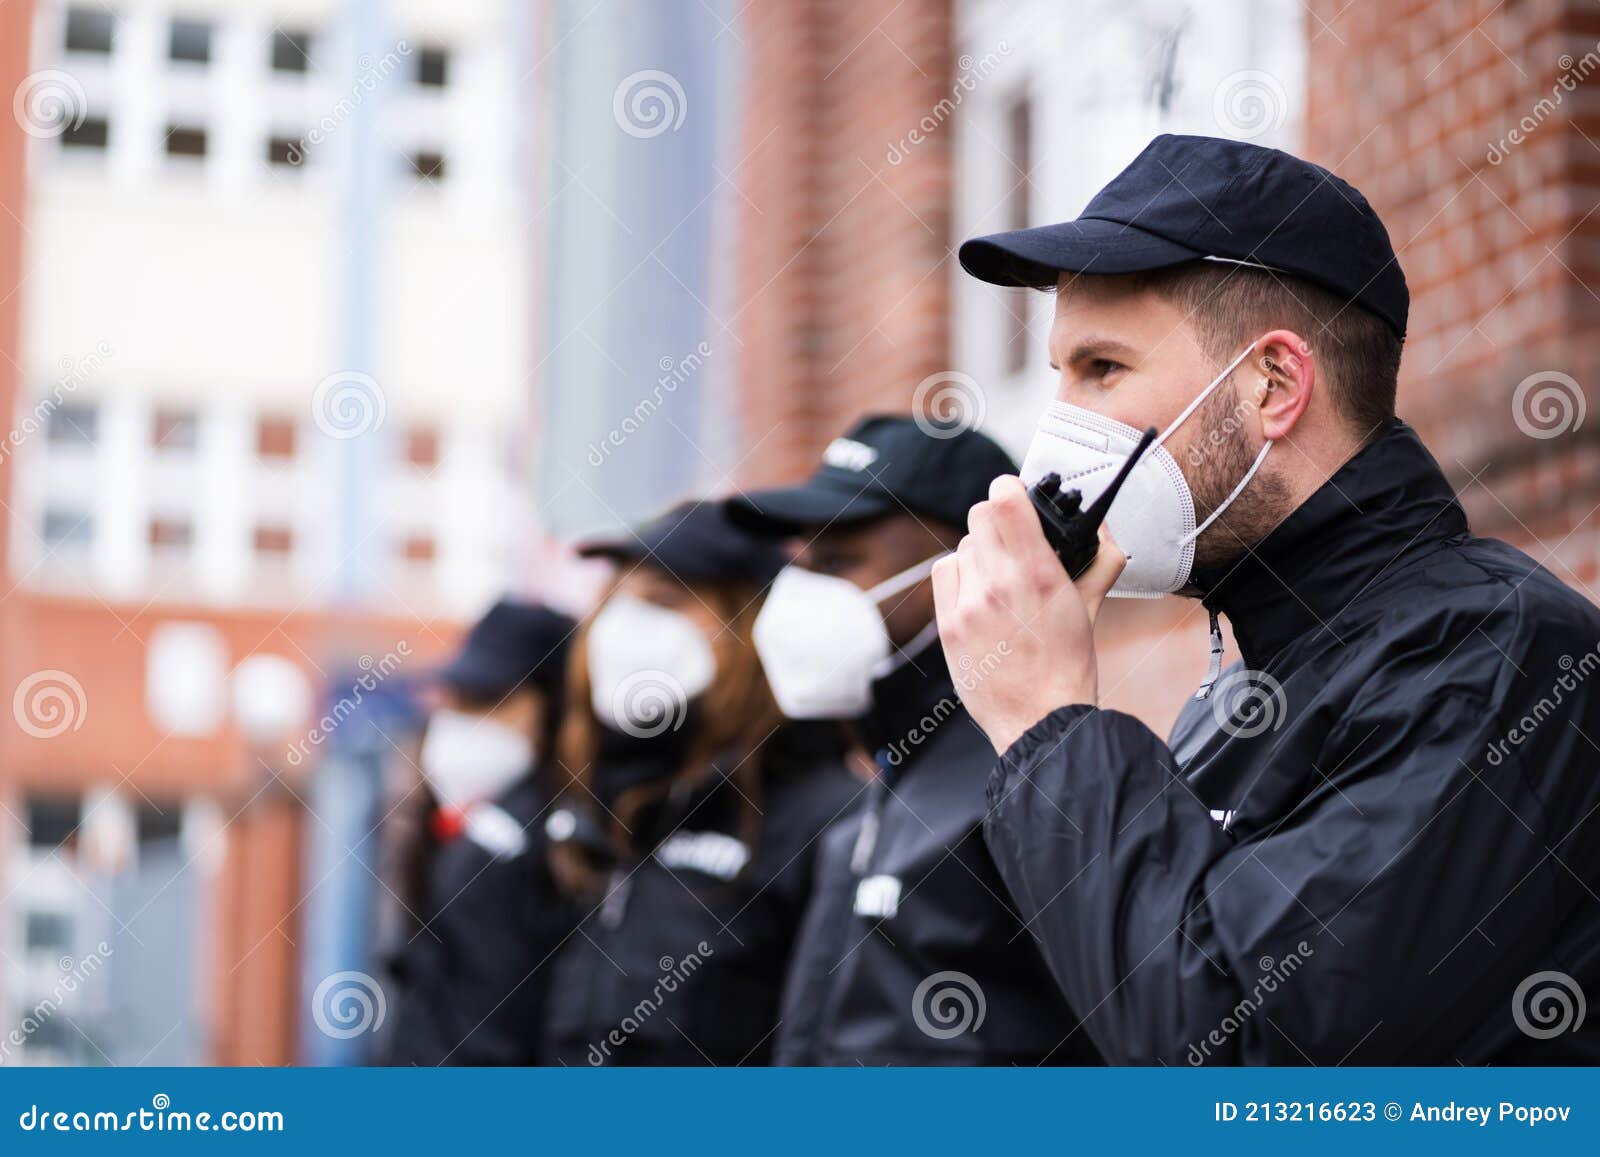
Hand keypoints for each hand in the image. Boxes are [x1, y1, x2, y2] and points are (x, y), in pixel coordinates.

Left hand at [932, 475, 1125, 753]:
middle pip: (980, 515)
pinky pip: (945, 570)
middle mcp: (999, 586)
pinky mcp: (948, 625)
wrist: (1040, 720)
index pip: (1006, 499)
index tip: (1016, 495)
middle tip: (1013, 540)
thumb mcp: (1092, 608)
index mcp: (1039, 576)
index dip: (1010, 489)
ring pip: (964, 544)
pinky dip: (961, 573)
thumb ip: (1099, 561)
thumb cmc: (1068, 668)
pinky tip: (978, 592)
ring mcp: (969, 606)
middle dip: (999, 521)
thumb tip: (1102, 529)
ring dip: (981, 551)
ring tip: (999, 576)